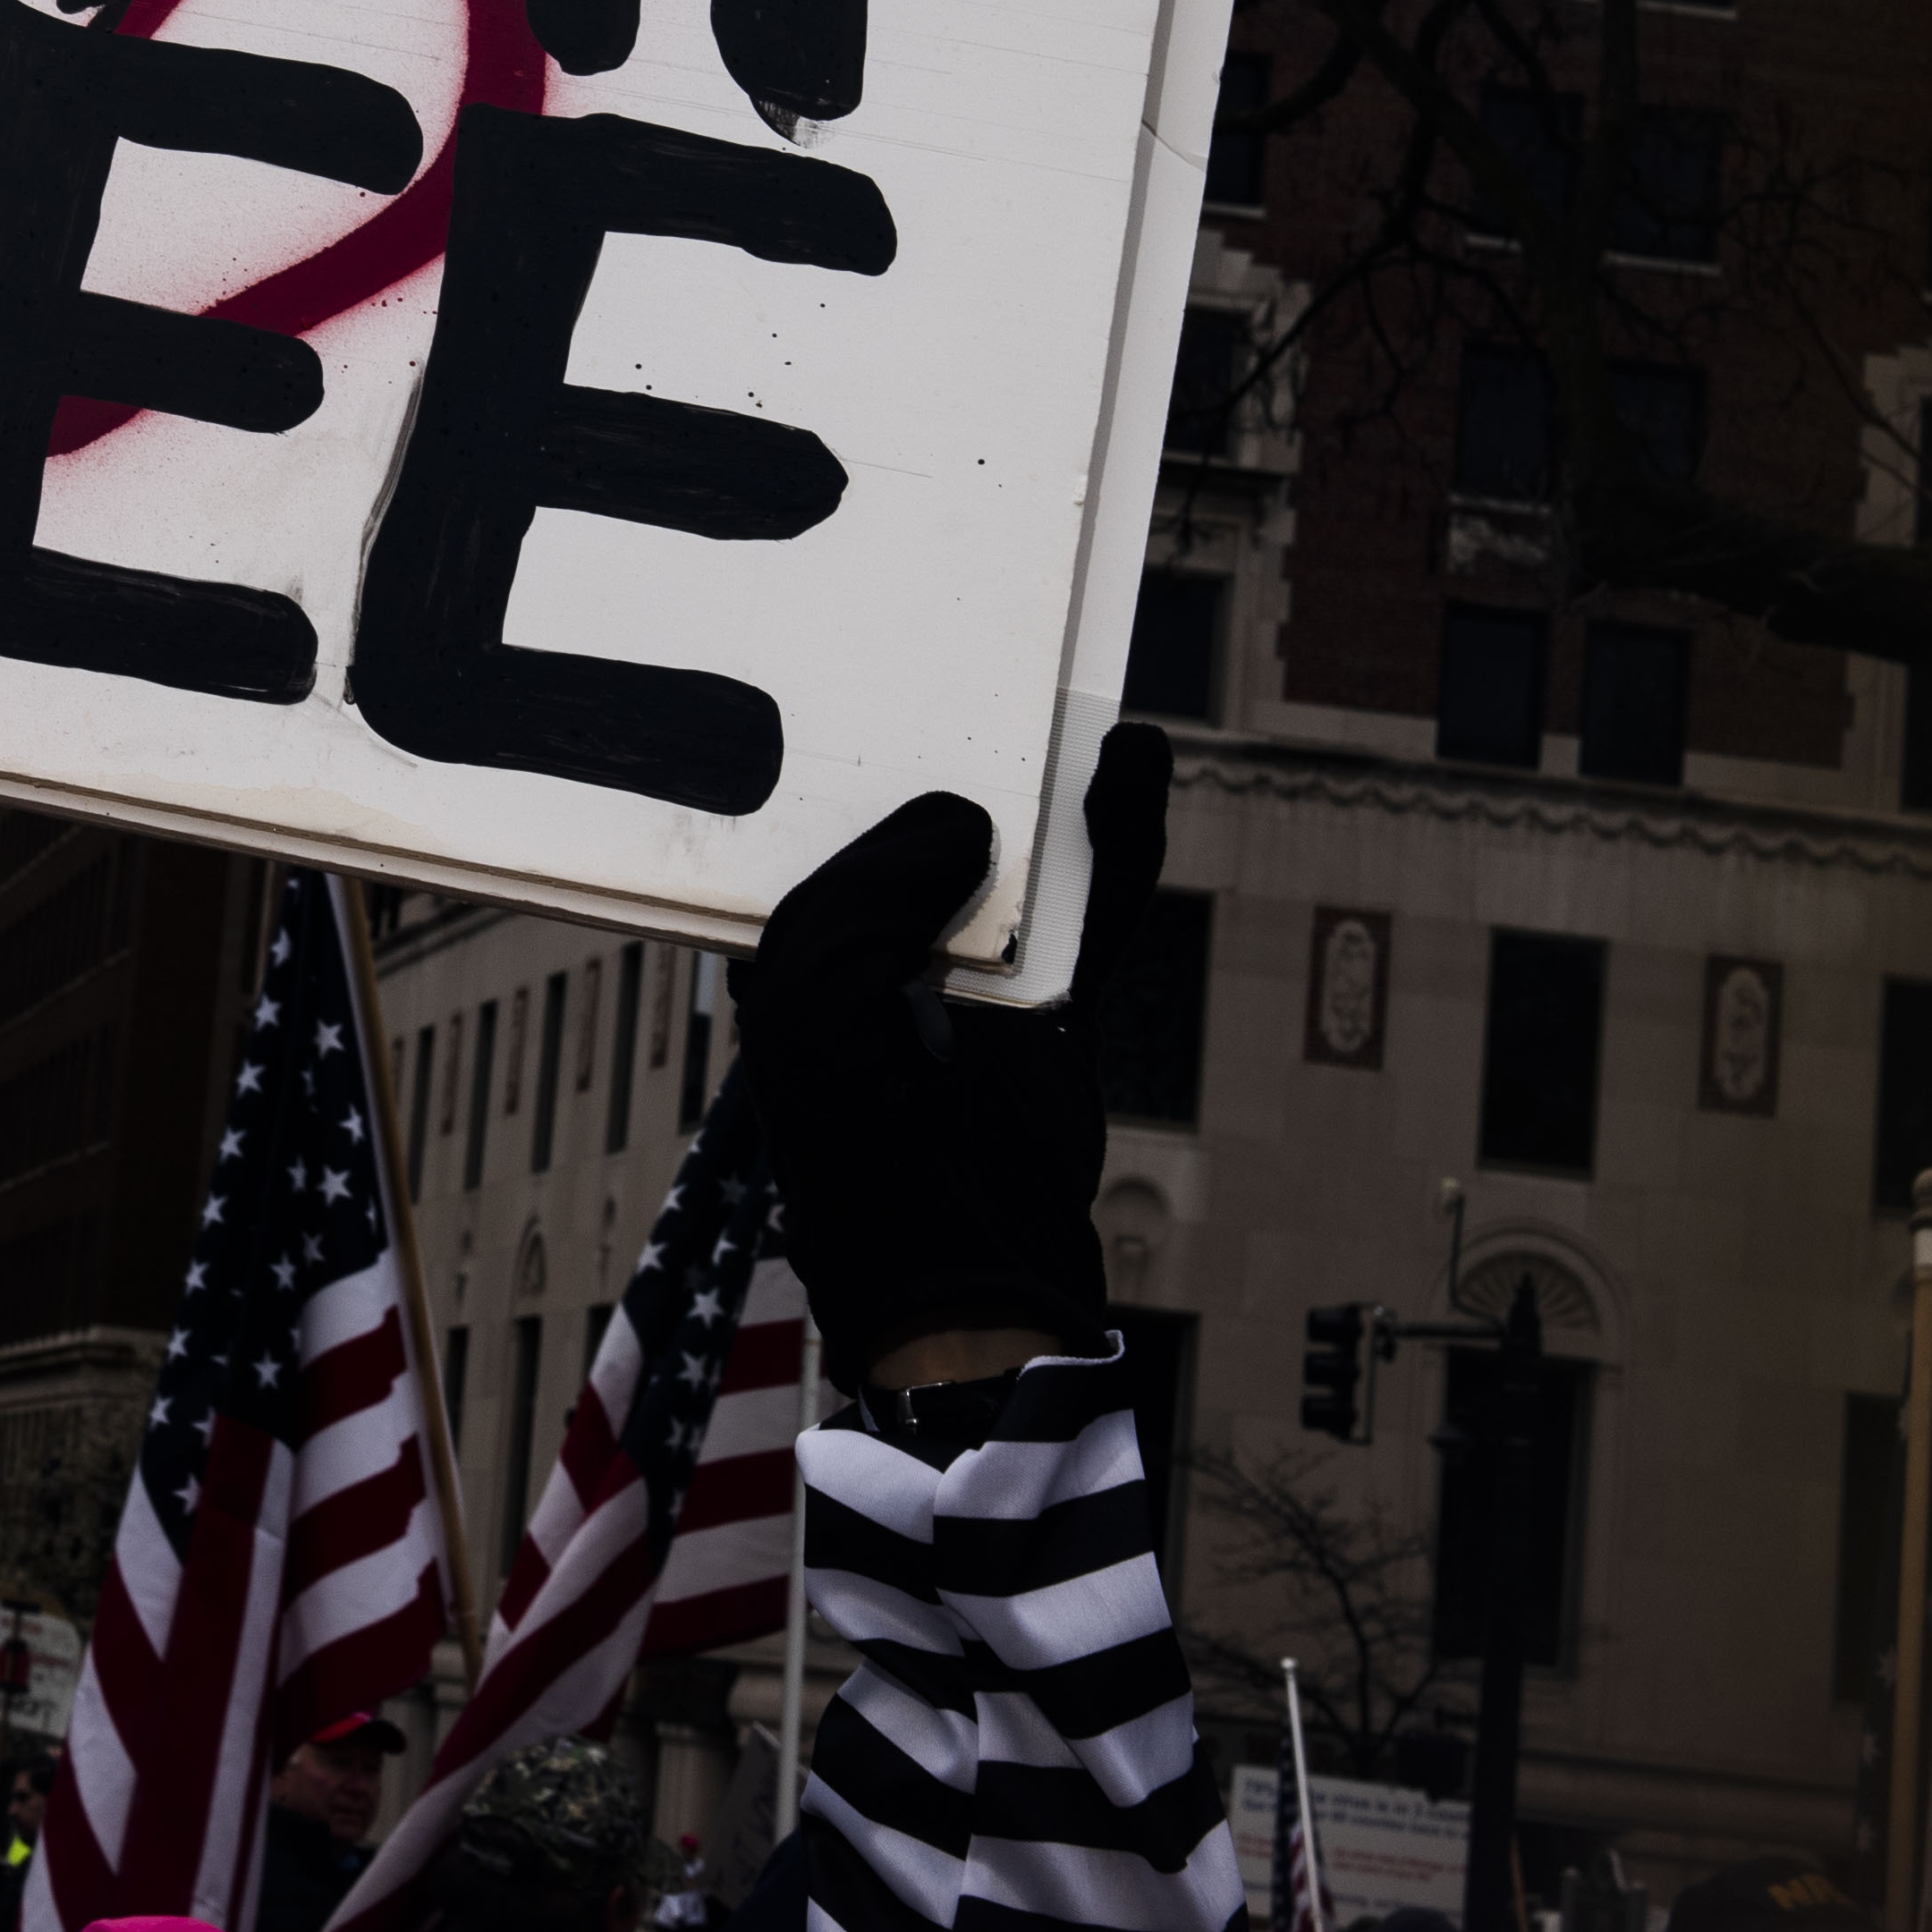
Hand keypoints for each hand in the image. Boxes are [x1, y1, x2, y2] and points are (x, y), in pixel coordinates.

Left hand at [734, 725, 1171, 1377]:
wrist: (968, 1284)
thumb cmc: (863, 1151)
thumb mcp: (820, 997)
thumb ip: (873, 885)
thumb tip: (964, 813)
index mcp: (798, 956)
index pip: (812, 828)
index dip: (832, 749)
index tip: (862, 660)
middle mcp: (879, 956)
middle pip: (924, 824)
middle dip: (956, 741)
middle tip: (992, 647)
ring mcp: (971, 979)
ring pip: (1018, 855)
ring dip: (1053, 785)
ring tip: (1082, 704)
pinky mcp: (1053, 1008)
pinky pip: (1089, 905)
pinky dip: (1117, 838)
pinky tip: (1133, 770)